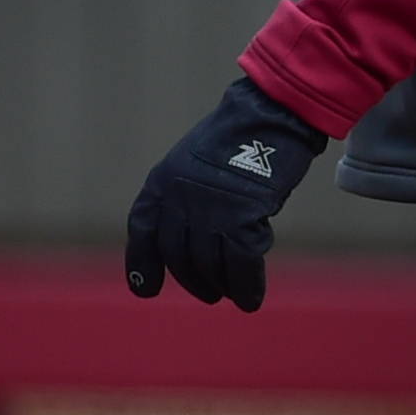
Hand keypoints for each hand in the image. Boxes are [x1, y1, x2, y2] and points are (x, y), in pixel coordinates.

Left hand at [124, 72, 328, 309]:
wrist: (273, 115)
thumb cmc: (245, 137)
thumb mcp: (199, 162)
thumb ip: (190, 197)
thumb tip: (196, 243)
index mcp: (163, 180)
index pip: (143, 229)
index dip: (142, 263)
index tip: (146, 290)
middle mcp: (178, 198)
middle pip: (177, 255)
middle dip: (193, 280)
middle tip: (210, 293)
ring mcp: (208, 209)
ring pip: (207, 264)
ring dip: (219, 286)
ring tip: (232, 295)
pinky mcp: (240, 218)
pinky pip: (239, 265)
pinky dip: (246, 286)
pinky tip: (251, 299)